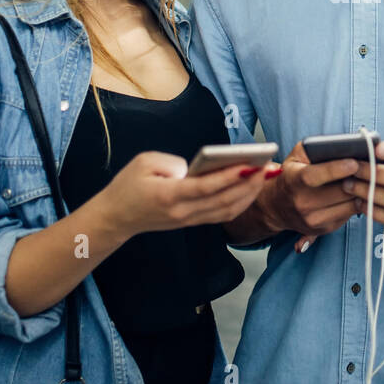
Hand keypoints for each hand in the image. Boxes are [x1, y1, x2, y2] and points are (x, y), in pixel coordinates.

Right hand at [99, 150, 268, 236]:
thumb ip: (170, 161)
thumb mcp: (143, 162)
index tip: (251, 164)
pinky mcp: (192, 222)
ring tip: (265, 174)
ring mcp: (188, 220)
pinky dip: (240, 202)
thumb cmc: (128, 185)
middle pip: (223, 200)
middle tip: (268, 166)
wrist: (116, 217)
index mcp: (168, 195)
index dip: (231, 176)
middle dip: (249, 183)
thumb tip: (196, 167)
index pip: (206, 187)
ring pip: (227, 210)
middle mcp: (182, 212)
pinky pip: (222, 214)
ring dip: (249, 194)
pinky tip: (252, 188)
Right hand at [265, 142, 364, 254]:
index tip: (354, 162)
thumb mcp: (296, 156)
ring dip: (361, 191)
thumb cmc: (291, 176)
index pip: (314, 177)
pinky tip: (355, 192)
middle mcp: (302, 203)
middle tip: (368, 167)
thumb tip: (343, 146)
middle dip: (357, 179)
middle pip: (339, 192)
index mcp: (293, 181)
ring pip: (349, 204)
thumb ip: (315, 147)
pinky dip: (356, 202)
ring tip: (365, 179)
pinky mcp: (324, 229)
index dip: (336, 169)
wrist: (277, 206)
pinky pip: (349, 214)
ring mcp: (313, 219)